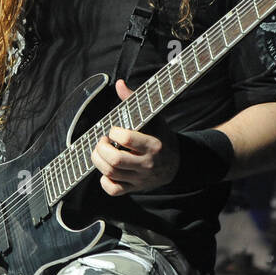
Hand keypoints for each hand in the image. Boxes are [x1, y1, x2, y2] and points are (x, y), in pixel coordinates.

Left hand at [92, 79, 179, 195]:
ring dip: (98, 161)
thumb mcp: (153, 118)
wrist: (176, 164)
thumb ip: (134, 101)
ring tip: (100, 151)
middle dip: (101, 149)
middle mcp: (147, 164)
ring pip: (110, 174)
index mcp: (153, 145)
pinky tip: (106, 170)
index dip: (113, 132)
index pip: (126, 139)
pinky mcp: (134, 188)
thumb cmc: (160, 136)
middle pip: (115, 160)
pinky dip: (104, 180)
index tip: (113, 130)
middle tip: (102, 141)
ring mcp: (140, 178)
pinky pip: (113, 190)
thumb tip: (120, 84)